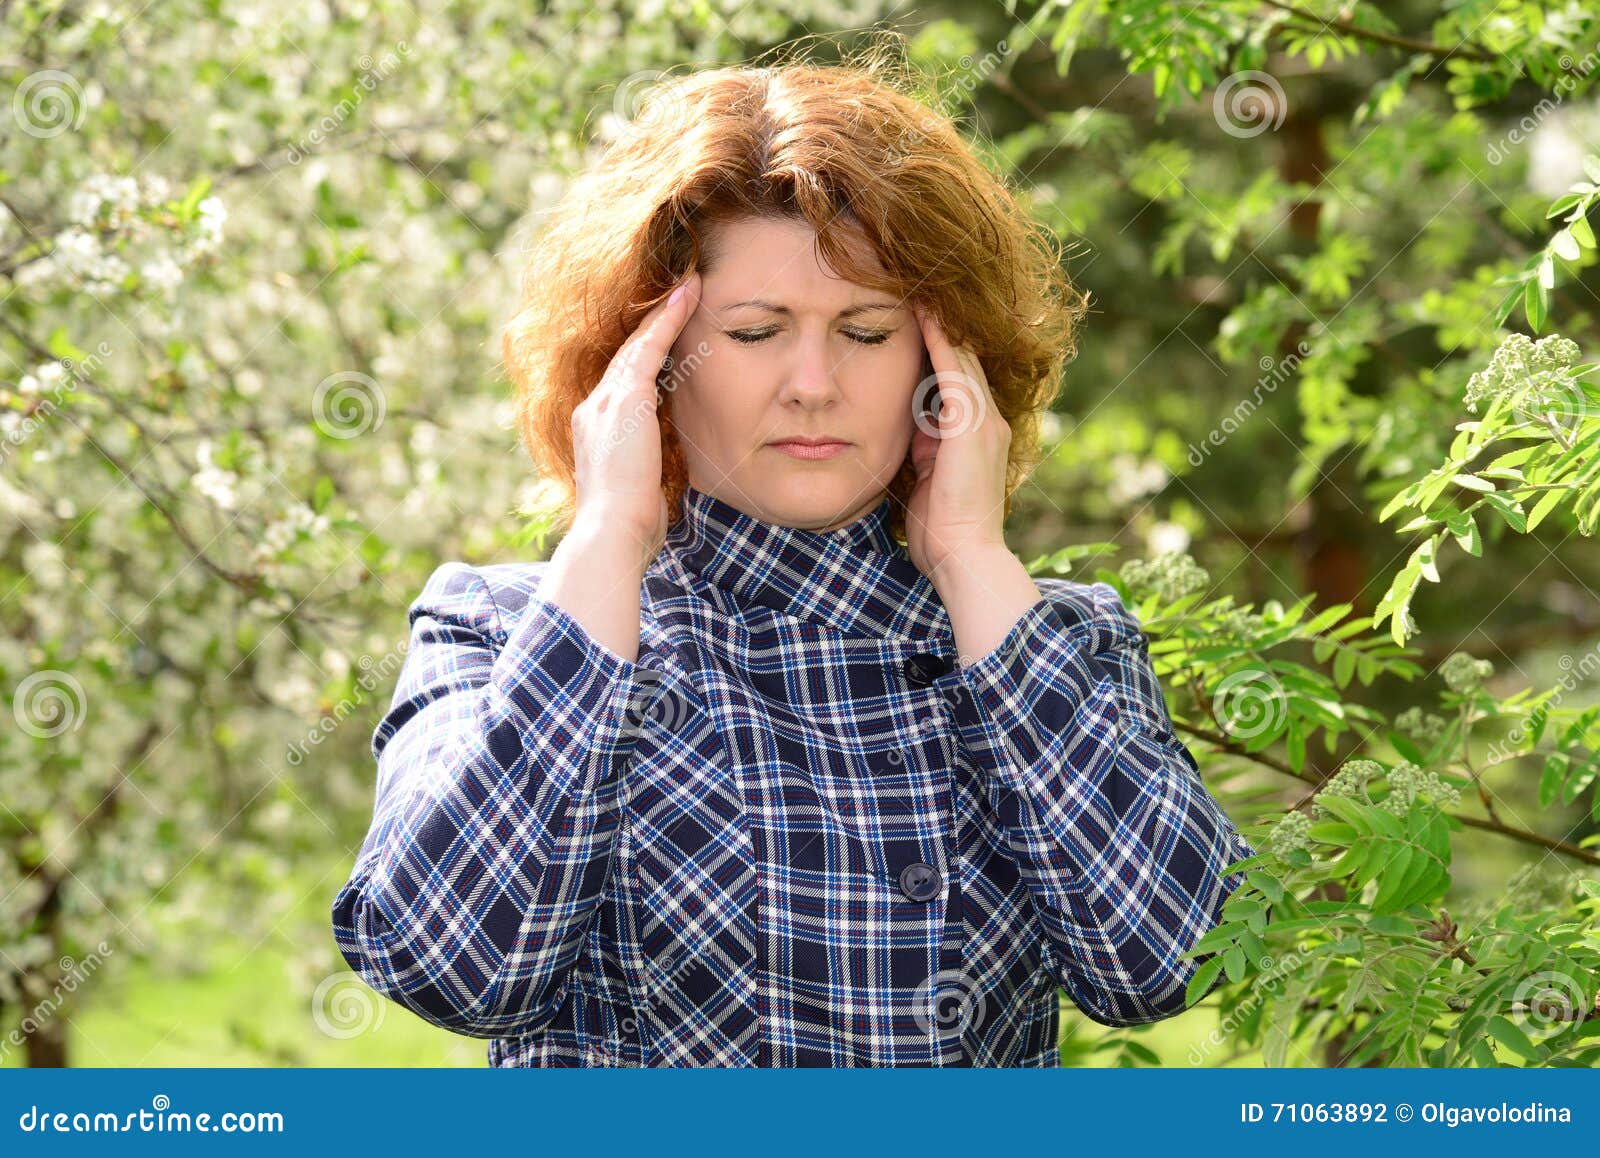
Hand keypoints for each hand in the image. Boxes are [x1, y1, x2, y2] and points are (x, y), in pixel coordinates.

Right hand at [570, 270, 699, 564]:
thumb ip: (646, 476)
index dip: (643, 357)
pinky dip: (669, 319)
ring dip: (664, 312)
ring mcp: (605, 401)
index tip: (664, 338)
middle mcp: (593, 409)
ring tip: (688, 284)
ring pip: (639, 344)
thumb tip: (659, 486)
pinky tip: (688, 295)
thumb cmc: (628, 528)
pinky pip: (650, 346)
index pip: (622, 385)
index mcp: (595, 433)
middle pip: (626, 355)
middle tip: (677, 293)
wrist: (610, 535)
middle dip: (651, 325)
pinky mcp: (625, 399)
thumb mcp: (638, 494)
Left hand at [904, 304, 1011, 585]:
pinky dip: (940, 340)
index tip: (915, 311)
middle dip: (942, 322)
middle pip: (962, 357)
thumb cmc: (941, 532)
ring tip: (920, 283)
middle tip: (918, 281)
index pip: (955, 376)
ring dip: (941, 320)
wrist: (964, 559)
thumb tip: (906, 428)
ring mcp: (984, 421)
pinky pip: (954, 371)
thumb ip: (922, 449)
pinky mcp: (973, 426)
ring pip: (961, 356)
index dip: (938, 344)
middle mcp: (987, 420)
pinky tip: (924, 312)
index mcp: (975, 434)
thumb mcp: (927, 479)